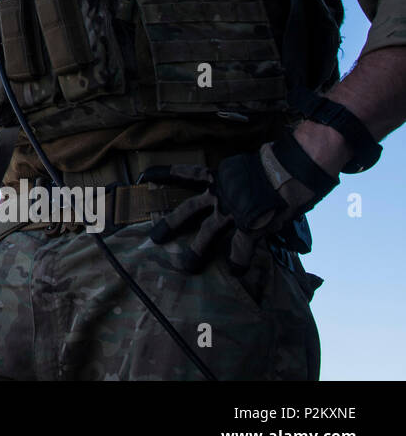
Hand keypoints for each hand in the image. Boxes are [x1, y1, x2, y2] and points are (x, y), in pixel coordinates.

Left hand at [145, 136, 334, 274]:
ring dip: (195, 251)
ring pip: (206, 234)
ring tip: (184, 267)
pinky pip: (240, 250)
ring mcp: (231, 211)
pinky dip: (238, 262)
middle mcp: (219, 194)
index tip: (144, 176)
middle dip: (170, 224)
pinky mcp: (248, 227)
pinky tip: (236, 273)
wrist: (291, 168)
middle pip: (187, 210)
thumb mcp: (247, 166)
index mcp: (217, 176)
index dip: (164, 174)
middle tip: (154, 237)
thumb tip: (244, 186)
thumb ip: (239, 179)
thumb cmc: (275, 162)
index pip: (187, 174)